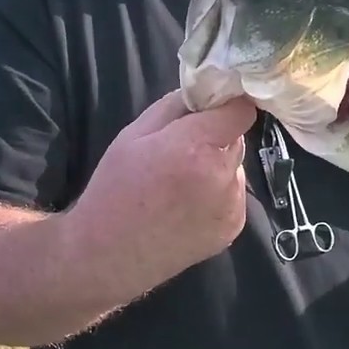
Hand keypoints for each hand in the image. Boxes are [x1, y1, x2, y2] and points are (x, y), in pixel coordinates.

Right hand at [73, 89, 257, 289]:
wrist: (108, 255)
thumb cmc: (114, 189)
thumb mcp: (134, 135)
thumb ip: (174, 106)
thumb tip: (204, 92)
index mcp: (196, 147)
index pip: (241, 110)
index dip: (228, 104)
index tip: (213, 107)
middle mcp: (222, 176)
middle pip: (236, 138)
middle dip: (216, 137)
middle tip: (183, 149)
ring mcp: (231, 206)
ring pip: (236, 168)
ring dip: (218, 166)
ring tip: (182, 183)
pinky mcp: (233, 228)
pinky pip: (234, 195)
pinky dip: (218, 193)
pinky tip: (188, 205)